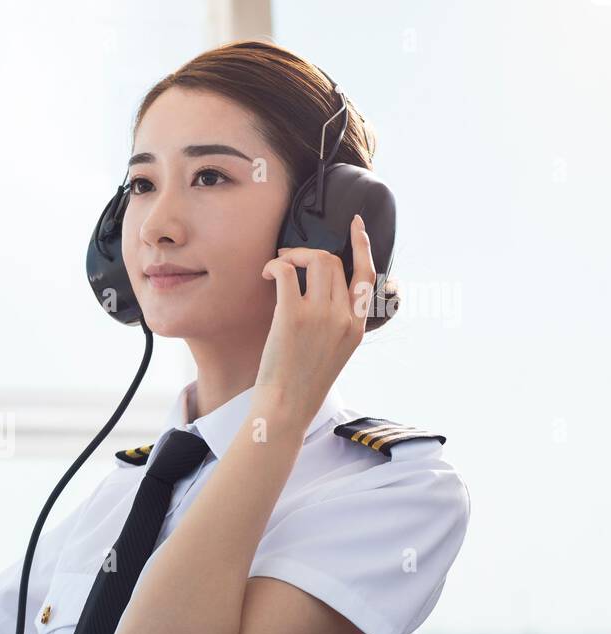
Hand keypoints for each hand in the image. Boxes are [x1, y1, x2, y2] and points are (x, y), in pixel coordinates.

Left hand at [256, 213, 375, 424]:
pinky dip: (276, 266)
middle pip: (335, 262)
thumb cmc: (304, 382)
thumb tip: (326, 294)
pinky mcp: (292, 317)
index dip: (362, 246)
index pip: (368, 276)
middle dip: (311, 252)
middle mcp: (343, 317)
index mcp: (357, 326)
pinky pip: (288, 273)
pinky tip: (268, 274)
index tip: (355, 225)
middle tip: (290, 260)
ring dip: (294, 255)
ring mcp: (320, 316)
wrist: (287, 406)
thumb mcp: (335, 352)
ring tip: (279, 267)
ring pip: (316, 260)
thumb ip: (339, 323)